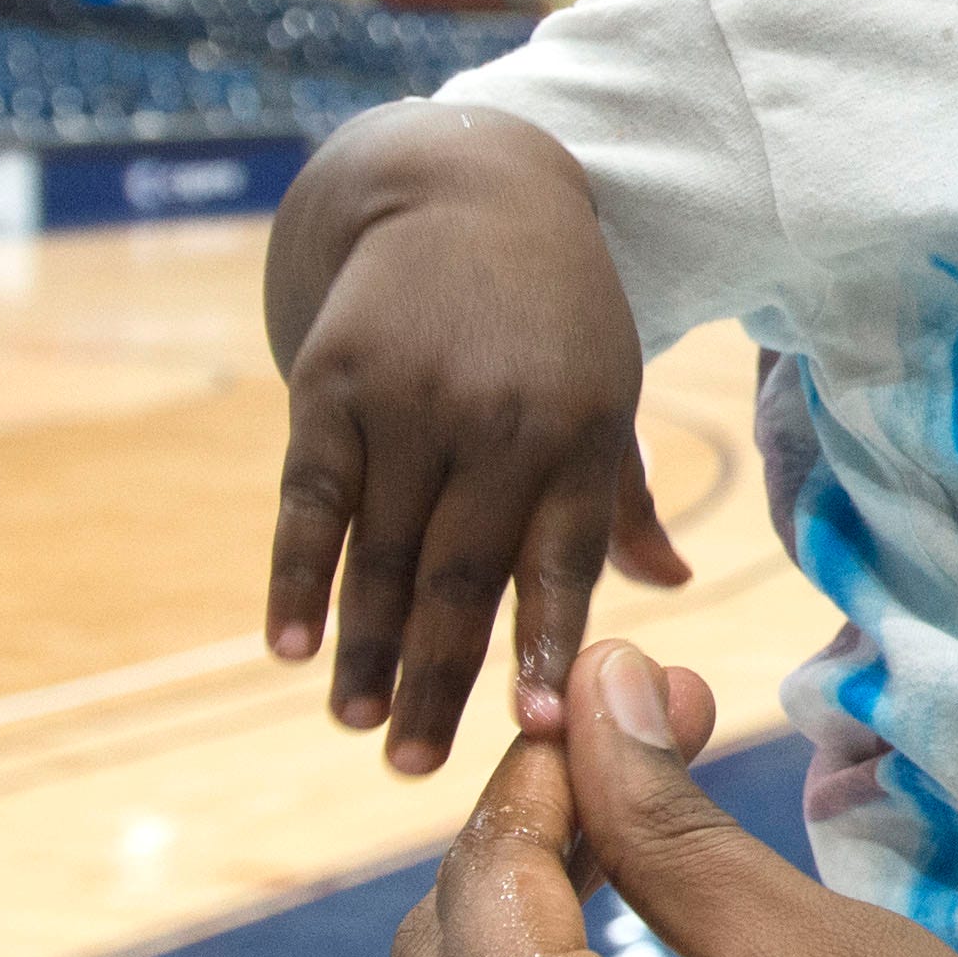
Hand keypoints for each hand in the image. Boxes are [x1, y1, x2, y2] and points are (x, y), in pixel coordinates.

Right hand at [262, 105, 691, 773]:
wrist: (464, 187)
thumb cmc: (552, 312)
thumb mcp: (607, 388)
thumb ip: (619, 498)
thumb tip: (667, 592)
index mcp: (578, 431)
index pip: (562, 561)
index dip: (548, 649)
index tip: (540, 733)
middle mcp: (497, 421)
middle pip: (464, 576)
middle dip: (442, 680)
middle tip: (417, 769)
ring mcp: (410, 403)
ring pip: (383, 553)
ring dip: (367, 651)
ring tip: (360, 727)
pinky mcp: (331, 385)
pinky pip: (310, 500)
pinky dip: (298, 578)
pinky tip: (290, 649)